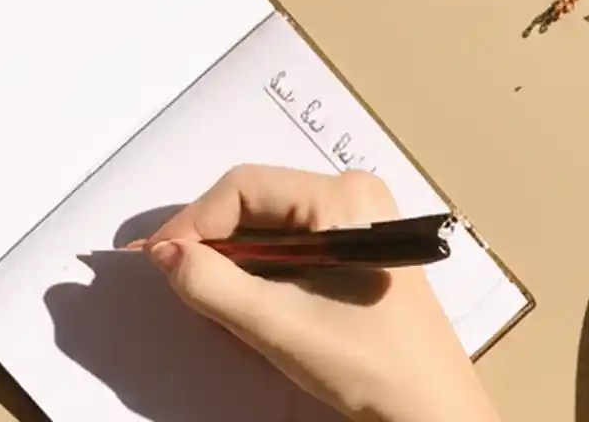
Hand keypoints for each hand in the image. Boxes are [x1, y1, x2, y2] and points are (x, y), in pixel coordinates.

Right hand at [138, 165, 502, 421]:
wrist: (430, 411)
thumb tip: (163, 254)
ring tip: (208, 298)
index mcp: (343, 197)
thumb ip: (211, 284)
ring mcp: (358, 222)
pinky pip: (291, 245)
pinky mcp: (357, 250)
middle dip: (212, 242)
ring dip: (234, 260)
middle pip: (256, 204)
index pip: (243, 188)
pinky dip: (260, 272)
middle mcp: (353, 196)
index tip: (157, 261)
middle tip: (174, 279)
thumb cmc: (369, 365)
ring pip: (270, 227)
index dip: (193, 222)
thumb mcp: (277, 324)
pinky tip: (246, 303)